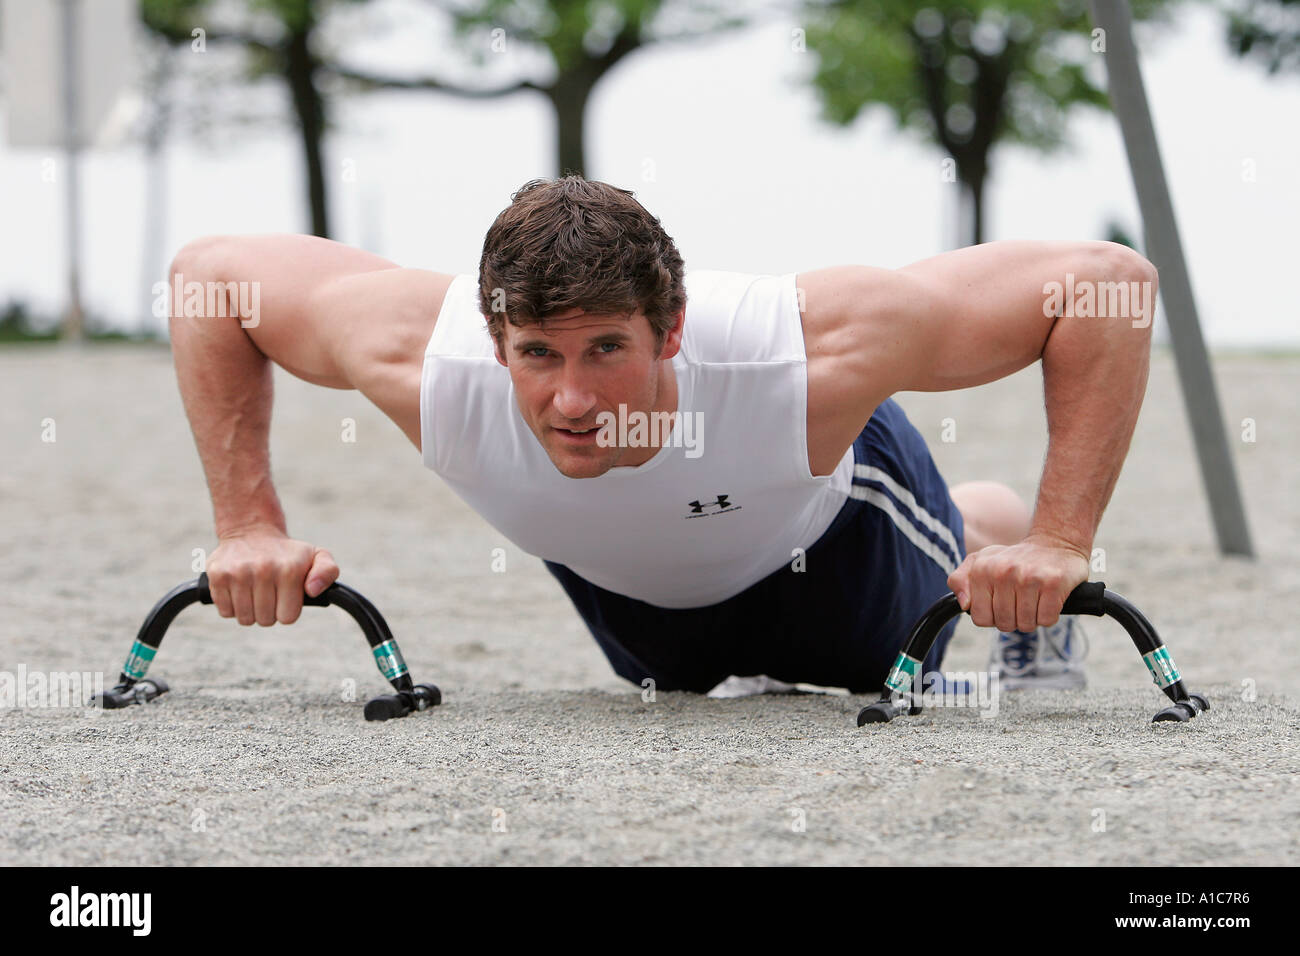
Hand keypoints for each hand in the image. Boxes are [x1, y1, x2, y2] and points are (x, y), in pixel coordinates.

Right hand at [206, 526, 339, 626]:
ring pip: (245, 618)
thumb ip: (327, 572)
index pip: (288, 618)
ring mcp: (237, 573)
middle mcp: (263, 570)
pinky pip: (225, 611)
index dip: (287, 610)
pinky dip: (232, 606)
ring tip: (254, 590)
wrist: (251, 531)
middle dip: (269, 611)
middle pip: (266, 620)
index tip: (285, 595)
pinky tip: (239, 589)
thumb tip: (313, 591)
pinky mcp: (217, 575)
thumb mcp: (317, 556)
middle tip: (269, 591)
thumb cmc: (288, 552)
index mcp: (289, 570)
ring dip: (250, 610)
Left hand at [947, 533, 1088, 632]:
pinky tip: (1046, 599)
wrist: (1055, 543)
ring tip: (1033, 599)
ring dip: (1031, 619)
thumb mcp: (980, 561)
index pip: (980, 618)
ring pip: (1026, 624)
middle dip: (1013, 619)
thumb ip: (959, 580)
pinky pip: (1046, 619)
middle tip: (1020, 601)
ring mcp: (1029, 577)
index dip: (992, 617)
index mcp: (982, 569)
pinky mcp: (1054, 583)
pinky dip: (1048, 616)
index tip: (1001, 604)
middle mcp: (1004, 571)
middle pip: (1004, 623)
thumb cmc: (1014, 559)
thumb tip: (964, 604)